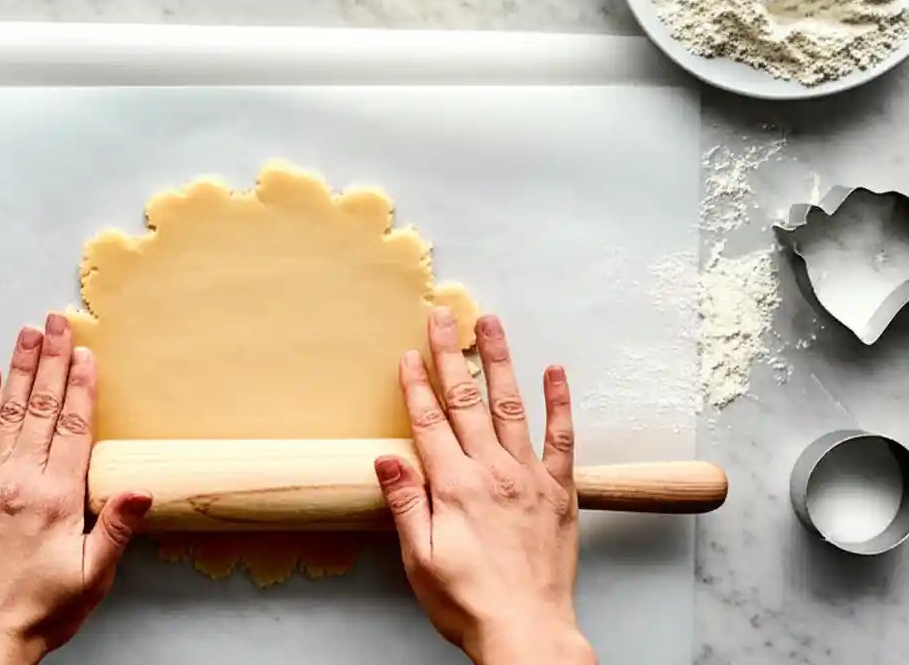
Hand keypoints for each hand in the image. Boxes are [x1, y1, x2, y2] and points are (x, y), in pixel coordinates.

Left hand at [0, 314, 151, 664]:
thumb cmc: (41, 611)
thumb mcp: (92, 575)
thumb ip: (116, 527)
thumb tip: (142, 486)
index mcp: (54, 498)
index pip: (72, 427)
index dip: (80, 385)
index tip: (86, 352)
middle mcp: (17, 482)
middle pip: (38, 408)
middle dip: (50, 360)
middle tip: (56, 321)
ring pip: (5, 413)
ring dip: (17, 368)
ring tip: (27, 332)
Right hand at [376, 310, 594, 664]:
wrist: (529, 631)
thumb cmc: (469, 602)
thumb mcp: (420, 559)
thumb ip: (406, 503)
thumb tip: (387, 457)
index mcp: (455, 487)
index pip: (429, 423)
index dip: (415, 385)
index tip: (407, 352)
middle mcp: (494, 472)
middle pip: (466, 401)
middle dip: (450, 354)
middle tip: (442, 315)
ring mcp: (530, 478)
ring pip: (511, 406)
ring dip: (499, 361)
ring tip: (492, 324)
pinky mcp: (559, 492)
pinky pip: (562, 438)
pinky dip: (559, 402)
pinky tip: (555, 372)